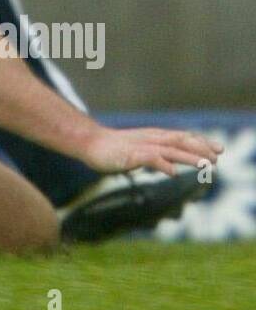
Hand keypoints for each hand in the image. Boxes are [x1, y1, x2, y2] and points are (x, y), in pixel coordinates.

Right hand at [82, 124, 221, 177]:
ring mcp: (141, 146)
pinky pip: (148, 158)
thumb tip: (171, 166)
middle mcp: (152, 139)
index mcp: (155, 137)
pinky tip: (172, 172)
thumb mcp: (140, 151)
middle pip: (180, 141)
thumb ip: (156, 157)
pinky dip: (162, 164)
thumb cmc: (115, 149)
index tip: (219, 149)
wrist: (90, 143)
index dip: (201, 142)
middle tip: (217, 157)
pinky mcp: (130, 155)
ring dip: (188, 156)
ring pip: (169, 149)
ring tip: (204, 164)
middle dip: (200, 148)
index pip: (182, 137)